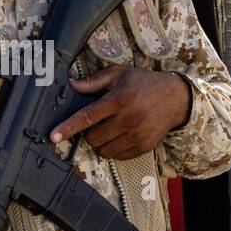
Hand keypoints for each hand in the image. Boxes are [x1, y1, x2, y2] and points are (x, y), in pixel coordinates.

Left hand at [48, 65, 191, 158]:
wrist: (176, 98)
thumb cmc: (143, 83)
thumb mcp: (119, 74)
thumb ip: (94, 81)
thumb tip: (72, 85)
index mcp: (119, 100)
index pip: (88, 116)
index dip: (69, 127)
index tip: (54, 136)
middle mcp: (129, 119)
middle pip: (93, 138)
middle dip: (89, 132)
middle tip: (99, 122)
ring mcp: (137, 135)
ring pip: (104, 151)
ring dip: (101, 142)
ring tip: (110, 128)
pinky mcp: (144, 147)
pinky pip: (118, 156)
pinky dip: (113, 149)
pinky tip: (121, 135)